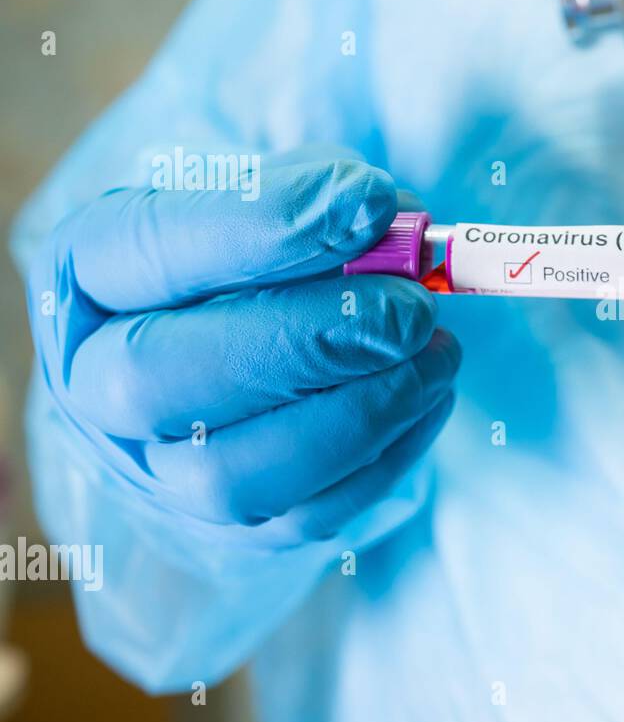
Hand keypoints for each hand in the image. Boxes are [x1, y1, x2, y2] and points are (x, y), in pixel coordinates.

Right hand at [25, 150, 459, 547]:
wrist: (246, 340)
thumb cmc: (258, 255)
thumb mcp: (275, 196)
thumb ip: (319, 193)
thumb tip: (387, 220)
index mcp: (88, 277)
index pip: (148, 247)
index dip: (262, 225)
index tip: (370, 203)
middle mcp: (98, 384)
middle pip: (159, 379)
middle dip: (308, 341)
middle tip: (410, 309)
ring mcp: (160, 471)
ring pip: (232, 475)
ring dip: (359, 412)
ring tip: (437, 353)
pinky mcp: (235, 528)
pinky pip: (306, 516)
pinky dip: (386, 458)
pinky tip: (430, 397)